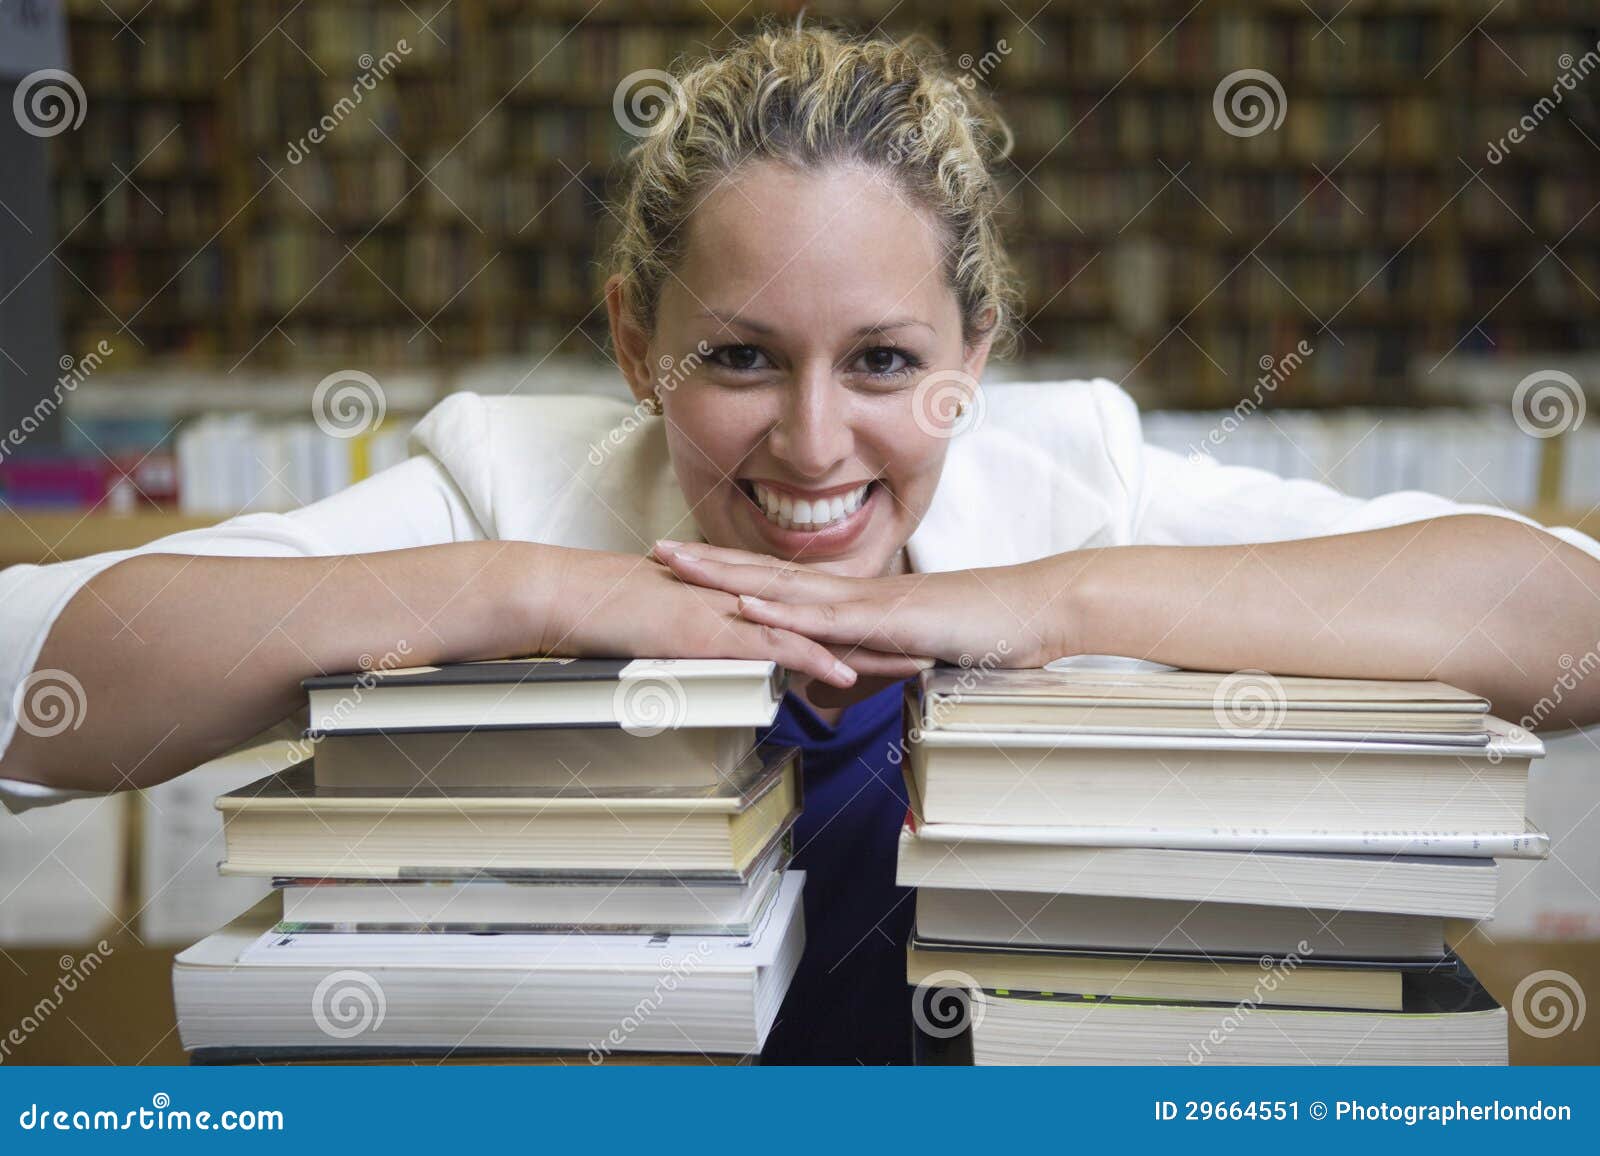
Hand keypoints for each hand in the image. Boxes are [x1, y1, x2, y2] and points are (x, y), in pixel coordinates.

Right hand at [531, 545, 931, 688]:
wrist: (572, 596)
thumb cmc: (611, 615)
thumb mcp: (672, 633)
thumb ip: (708, 646)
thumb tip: (731, 667)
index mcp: (740, 600)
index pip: (810, 615)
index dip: (855, 629)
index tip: (896, 642)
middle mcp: (745, 600)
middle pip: (827, 619)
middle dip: (880, 636)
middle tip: (929, 647)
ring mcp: (731, 613)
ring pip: (812, 630)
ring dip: (863, 648)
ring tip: (911, 663)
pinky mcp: (712, 630)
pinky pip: (770, 645)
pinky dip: (810, 659)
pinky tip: (844, 674)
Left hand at [649, 539, 1071, 670]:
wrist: (1031, 616)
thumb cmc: (977, 633)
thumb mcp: (907, 655)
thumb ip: (867, 661)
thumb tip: (833, 677)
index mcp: (852, 599)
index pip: (778, 582)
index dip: (731, 570)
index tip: (686, 563)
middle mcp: (851, 592)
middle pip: (766, 572)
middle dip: (708, 562)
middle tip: (655, 550)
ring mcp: (866, 602)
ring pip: (784, 586)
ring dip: (727, 575)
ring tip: (678, 566)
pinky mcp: (888, 620)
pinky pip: (827, 616)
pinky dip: (783, 609)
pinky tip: (746, 603)